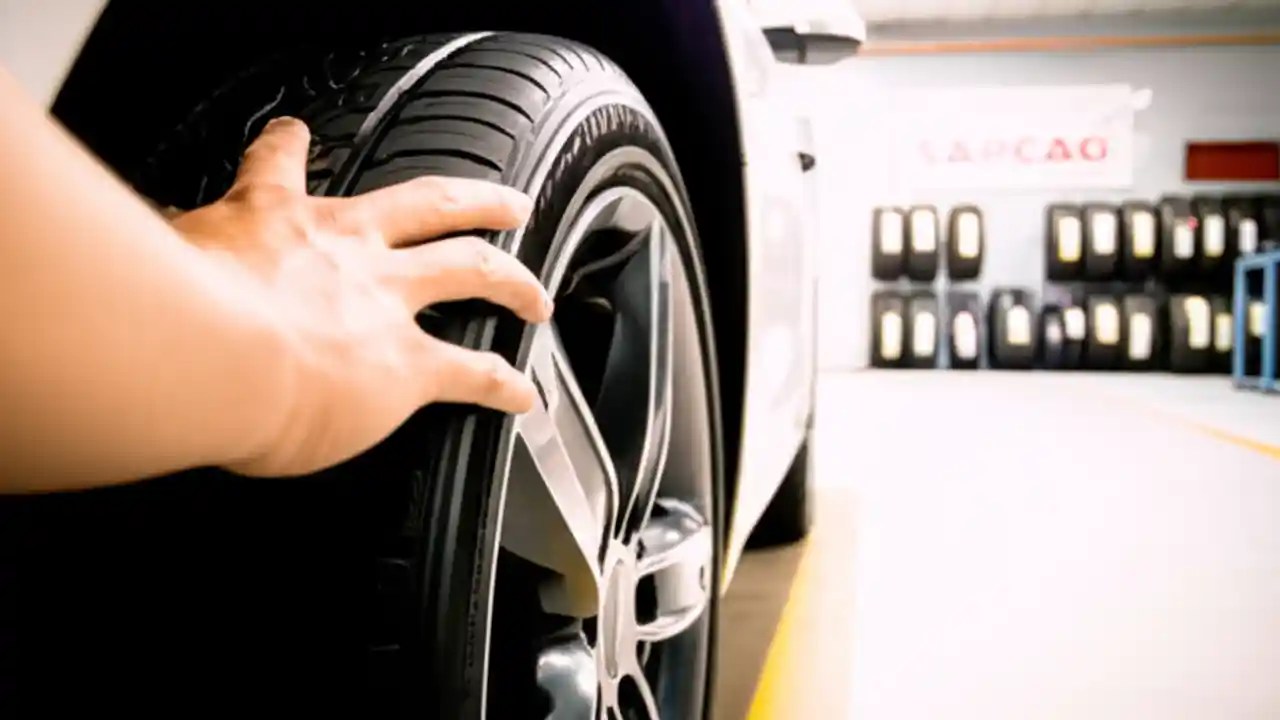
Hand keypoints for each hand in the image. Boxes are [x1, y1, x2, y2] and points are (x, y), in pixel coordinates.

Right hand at [171, 117, 550, 476]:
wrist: (209, 353)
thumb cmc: (172, 313)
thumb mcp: (158, 264)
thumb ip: (172, 262)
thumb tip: (154, 269)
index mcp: (273, 220)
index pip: (277, 167)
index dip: (286, 149)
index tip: (294, 139)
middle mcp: (346, 248)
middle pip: (428, 203)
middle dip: (475, 200)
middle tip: (506, 204)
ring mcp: (385, 301)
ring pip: (470, 268)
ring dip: (512, 279)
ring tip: (533, 293)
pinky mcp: (407, 363)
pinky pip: (473, 372)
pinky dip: (504, 384)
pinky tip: (521, 394)